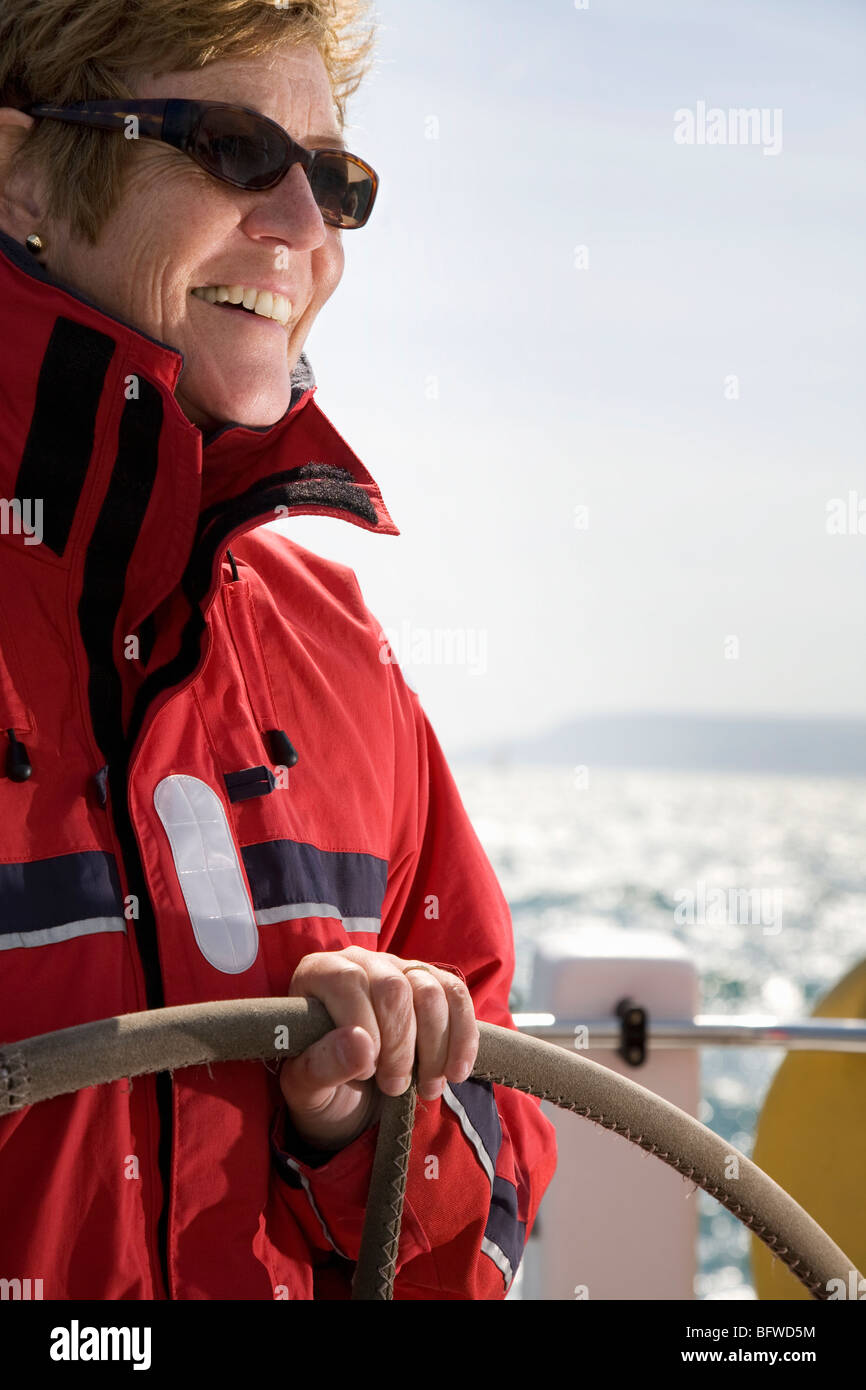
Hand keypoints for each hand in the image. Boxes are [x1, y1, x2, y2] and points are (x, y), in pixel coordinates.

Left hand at [278, 946, 479, 1151]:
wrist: (350, 1097)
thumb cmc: (321, 1084)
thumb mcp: (306, 1086)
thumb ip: (322, 1065)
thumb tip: (361, 1045)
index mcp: (319, 973)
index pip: (348, 982)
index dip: (362, 1029)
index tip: (365, 1073)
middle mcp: (361, 961)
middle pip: (394, 988)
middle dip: (400, 1046)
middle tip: (393, 1086)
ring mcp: (401, 968)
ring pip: (430, 992)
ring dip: (434, 1048)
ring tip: (425, 1088)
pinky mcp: (433, 984)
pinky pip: (457, 997)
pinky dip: (462, 1038)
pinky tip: (456, 1073)